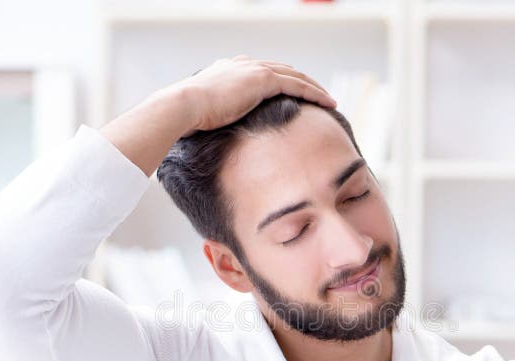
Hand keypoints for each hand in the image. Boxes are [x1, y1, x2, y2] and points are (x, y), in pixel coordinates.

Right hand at [165, 55, 336, 137]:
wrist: (184, 106)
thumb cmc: (188, 118)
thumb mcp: (204, 116)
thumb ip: (215, 120)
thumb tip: (213, 140)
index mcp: (230, 71)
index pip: (264, 74)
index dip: (282, 83)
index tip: (295, 96)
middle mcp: (244, 65)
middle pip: (283, 70)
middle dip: (303, 82)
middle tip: (320, 97)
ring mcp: (254, 70)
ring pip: (295, 75)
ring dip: (314, 88)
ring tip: (330, 101)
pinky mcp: (262, 79)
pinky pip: (297, 84)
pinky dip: (314, 93)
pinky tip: (328, 103)